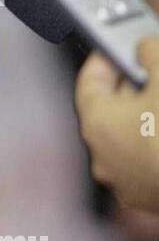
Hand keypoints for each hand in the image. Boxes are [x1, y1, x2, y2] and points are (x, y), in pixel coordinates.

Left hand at [74, 36, 158, 214]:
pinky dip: (155, 139)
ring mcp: (125, 181)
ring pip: (131, 135)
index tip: (121, 44)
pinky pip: (147, 157)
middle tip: (151, 66)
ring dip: (147, 113)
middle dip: (133, 84)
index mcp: (97, 125)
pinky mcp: (148, 196)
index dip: (106, 57)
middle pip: (111, 108)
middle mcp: (103, 156)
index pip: (89, 81)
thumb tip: (144, 48)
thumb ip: (150, 53)